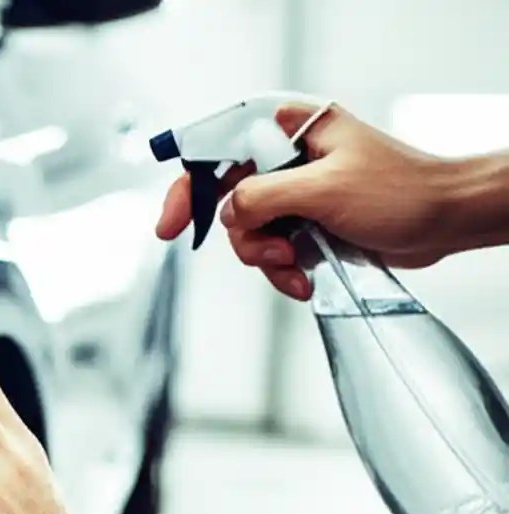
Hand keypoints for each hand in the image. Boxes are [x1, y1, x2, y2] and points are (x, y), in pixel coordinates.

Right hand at [156, 102, 461, 299]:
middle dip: (246, 236)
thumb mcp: (324, 188)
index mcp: (291, 132)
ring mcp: (297, 194)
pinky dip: (282, 271)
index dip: (189, 185)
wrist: (446, 220)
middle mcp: (288, 160)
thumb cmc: (402, 191)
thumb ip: (264, 196)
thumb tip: (229, 214)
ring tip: (297, 268)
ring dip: (267, 259)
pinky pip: (272, 252)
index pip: (219, 150)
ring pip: (249, 233)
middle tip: (270, 254)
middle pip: (229, 201)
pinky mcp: (307, 224)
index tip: (170, 224)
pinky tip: (304, 279)